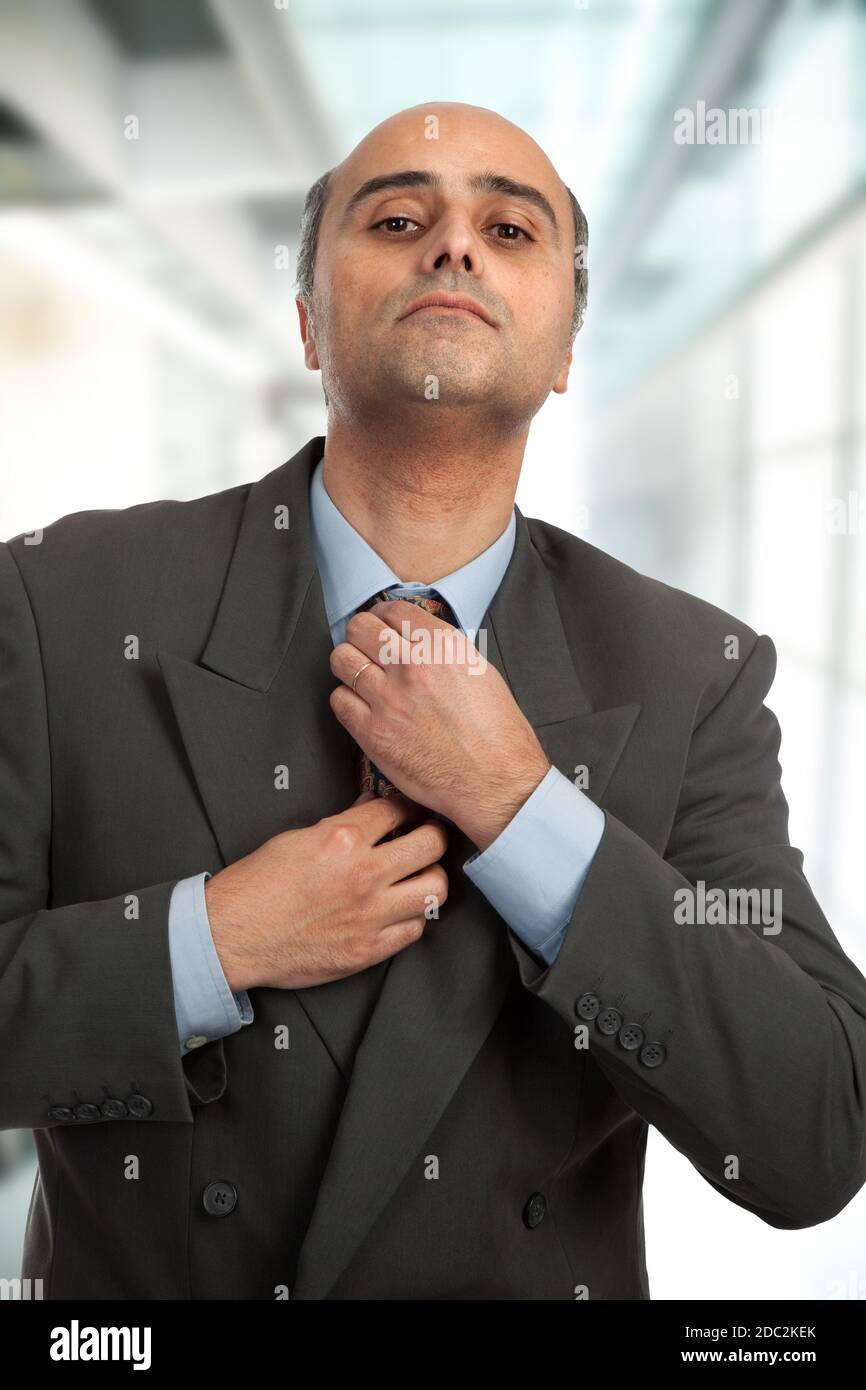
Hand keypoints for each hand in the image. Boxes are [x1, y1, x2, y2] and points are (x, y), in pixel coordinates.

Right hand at [204, 791, 447, 991]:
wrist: (232, 935)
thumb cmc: (256, 887)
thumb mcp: (296, 838)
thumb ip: (339, 824)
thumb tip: (368, 809)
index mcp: (342, 839)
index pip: (397, 809)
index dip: (407, 805)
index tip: (410, 810)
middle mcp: (364, 874)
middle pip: (431, 844)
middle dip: (433, 835)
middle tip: (428, 836)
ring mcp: (371, 915)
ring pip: (434, 889)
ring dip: (431, 878)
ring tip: (420, 875)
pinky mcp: (369, 949)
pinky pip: (415, 930)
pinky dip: (413, 918)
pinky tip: (401, 910)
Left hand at [329, 599, 550, 850]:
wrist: (495, 783)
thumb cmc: (496, 735)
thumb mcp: (480, 673)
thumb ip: (444, 651)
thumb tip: (417, 640)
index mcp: (443, 647)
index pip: (393, 609)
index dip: (382, 615)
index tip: (381, 625)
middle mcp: (413, 667)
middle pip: (359, 628)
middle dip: (360, 635)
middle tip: (365, 648)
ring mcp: (388, 699)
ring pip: (341, 660)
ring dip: (348, 665)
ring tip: (360, 676)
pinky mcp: (372, 732)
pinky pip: (338, 700)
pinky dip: (346, 700)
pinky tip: (362, 707)